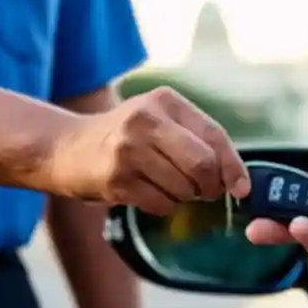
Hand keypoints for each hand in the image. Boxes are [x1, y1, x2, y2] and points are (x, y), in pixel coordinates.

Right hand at [49, 86, 250, 214]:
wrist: (66, 147)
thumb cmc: (125, 136)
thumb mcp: (159, 120)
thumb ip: (195, 139)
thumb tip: (236, 179)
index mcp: (165, 101)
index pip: (214, 135)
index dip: (233, 166)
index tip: (242, 189)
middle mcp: (146, 120)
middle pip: (202, 164)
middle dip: (210, 186)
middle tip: (205, 192)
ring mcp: (129, 149)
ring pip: (183, 188)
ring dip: (184, 197)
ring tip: (168, 186)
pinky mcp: (116, 178)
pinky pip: (161, 204)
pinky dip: (165, 206)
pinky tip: (149, 193)